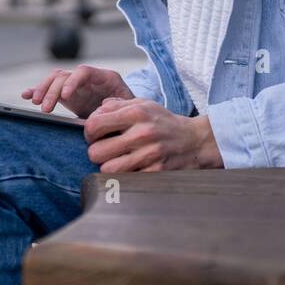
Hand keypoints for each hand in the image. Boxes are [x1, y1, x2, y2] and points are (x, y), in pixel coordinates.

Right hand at [20, 64, 133, 118]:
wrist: (131, 117)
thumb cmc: (131, 114)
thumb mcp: (127, 111)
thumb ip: (115, 108)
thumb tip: (101, 111)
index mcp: (106, 78)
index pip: (84, 72)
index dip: (73, 81)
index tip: (66, 96)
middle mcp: (89, 78)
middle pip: (65, 75)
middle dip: (52, 90)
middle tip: (44, 108)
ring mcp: (77, 85)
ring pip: (55, 80)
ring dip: (43, 89)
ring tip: (35, 104)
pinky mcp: (69, 95)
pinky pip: (51, 89)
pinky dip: (38, 90)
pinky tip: (25, 95)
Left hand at [82, 97, 222, 171]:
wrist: (195, 140)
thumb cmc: (164, 122)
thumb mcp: (144, 105)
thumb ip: (118, 105)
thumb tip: (97, 111)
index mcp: (136, 113)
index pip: (94, 125)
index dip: (89, 132)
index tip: (95, 135)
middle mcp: (141, 134)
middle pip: (96, 152)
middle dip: (96, 151)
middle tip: (104, 149)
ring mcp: (149, 155)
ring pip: (107, 170)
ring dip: (108, 166)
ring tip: (115, 160)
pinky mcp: (155, 172)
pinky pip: (125, 179)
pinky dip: (123, 176)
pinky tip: (130, 167)